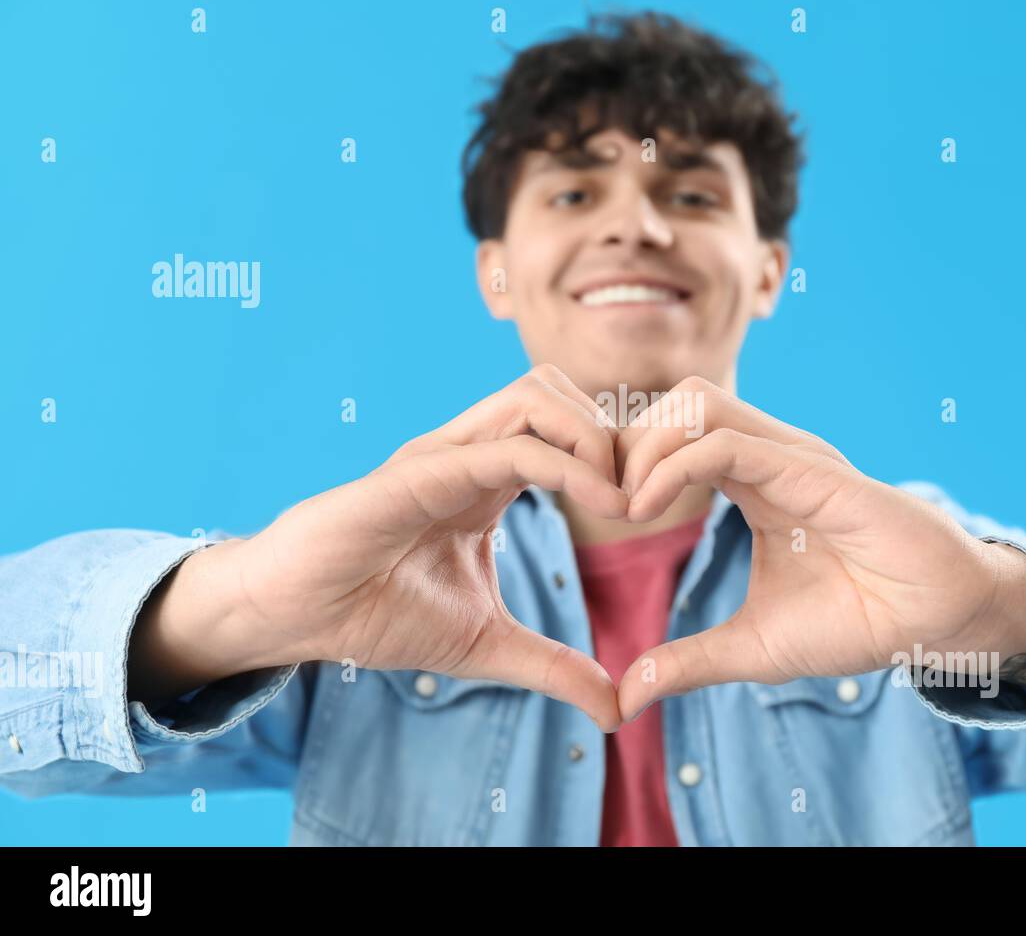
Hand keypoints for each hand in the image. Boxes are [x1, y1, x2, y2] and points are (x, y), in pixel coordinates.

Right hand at [220, 365, 628, 730]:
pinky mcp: (419, 472)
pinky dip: (565, 464)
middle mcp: (469, 453)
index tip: (654, 507)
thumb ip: (553, 667)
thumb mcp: (486, 645)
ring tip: (621, 499)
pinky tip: (604, 505)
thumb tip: (615, 708)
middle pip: (557, 391)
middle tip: (641, 496)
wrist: (296, 617)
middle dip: (612, 432)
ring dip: (593, 436)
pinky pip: (506, 446)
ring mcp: (443, 455)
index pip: (567, 430)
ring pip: (536, 396)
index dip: (618, 456)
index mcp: (488, 479)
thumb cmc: (376, 613)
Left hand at [612, 377, 1025, 721]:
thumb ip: (688, 662)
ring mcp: (793, 457)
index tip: (602, 513)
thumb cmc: (858, 622)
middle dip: (626, 443)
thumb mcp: (752, 649)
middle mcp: (771, 455)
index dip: (626, 462)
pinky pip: (727, 443)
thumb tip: (623, 699)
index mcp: (754, 481)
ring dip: (645, 445)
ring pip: (698, 403)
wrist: (936, 625)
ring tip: (627, 505)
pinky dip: (675, 464)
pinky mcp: (815, 471)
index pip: (673, 435)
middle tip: (604, 503)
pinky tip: (648, 506)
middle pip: (677, 402)